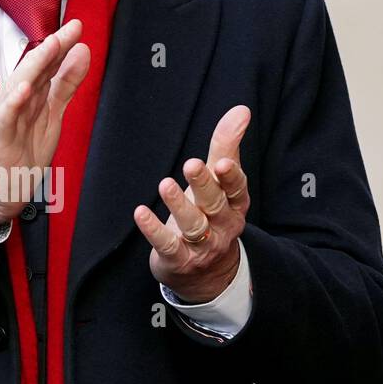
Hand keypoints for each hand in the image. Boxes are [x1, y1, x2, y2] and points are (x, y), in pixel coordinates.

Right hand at [0, 20, 90, 229]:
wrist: (2, 186)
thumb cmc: (24, 148)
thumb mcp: (53, 112)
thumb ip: (67, 82)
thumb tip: (83, 51)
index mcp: (30, 93)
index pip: (47, 65)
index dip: (61, 46)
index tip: (77, 27)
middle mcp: (15, 99)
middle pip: (33, 70)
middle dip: (50, 49)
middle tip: (67, 32)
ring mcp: (4, 116)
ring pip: (18, 86)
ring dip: (33, 67)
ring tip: (49, 48)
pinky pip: (5, 117)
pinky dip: (13, 102)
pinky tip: (24, 89)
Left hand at [134, 104, 251, 302]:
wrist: (207, 273)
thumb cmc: (212, 216)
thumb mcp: (219, 182)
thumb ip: (227, 146)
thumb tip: (241, 110)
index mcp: (235, 204)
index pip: (236, 189)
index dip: (231, 177)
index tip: (223, 162)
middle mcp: (222, 225)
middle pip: (214, 204)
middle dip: (204, 185)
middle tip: (192, 164)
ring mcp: (202, 246)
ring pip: (193, 225)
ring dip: (179, 205)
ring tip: (165, 184)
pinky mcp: (179, 259)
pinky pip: (167, 245)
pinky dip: (153, 230)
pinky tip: (141, 212)